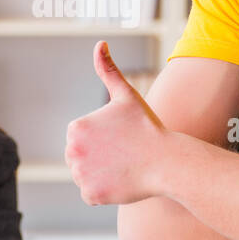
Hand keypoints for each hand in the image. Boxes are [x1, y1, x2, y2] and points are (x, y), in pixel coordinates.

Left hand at [65, 40, 167, 205]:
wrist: (166, 161)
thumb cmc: (147, 127)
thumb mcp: (126, 96)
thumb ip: (108, 70)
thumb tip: (99, 44)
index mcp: (76, 128)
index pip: (81, 137)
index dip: (102, 138)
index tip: (120, 137)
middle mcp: (72, 151)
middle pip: (80, 156)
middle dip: (98, 156)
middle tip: (123, 152)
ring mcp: (80, 175)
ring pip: (85, 174)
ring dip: (101, 173)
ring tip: (123, 165)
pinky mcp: (91, 195)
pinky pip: (92, 192)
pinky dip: (105, 190)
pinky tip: (122, 179)